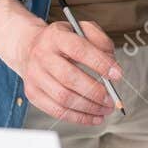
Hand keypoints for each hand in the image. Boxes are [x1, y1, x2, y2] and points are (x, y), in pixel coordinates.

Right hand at [0, 0, 121, 124]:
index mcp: (55, 36)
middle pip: (69, 77)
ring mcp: (34, 76)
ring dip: (89, 108)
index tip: (117, 75)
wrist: (29, 47)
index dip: (100, 63)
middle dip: (95, 92)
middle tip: (111, 99)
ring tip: (105, 109)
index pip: (78, 49)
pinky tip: (93, 117)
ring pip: (63, 98)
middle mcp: (41, 55)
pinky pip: (57, 111)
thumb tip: (112, 63)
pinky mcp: (32, 93)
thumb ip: (100, 40)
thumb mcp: (81, 29)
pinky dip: (79, 118)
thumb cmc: (62, 41)